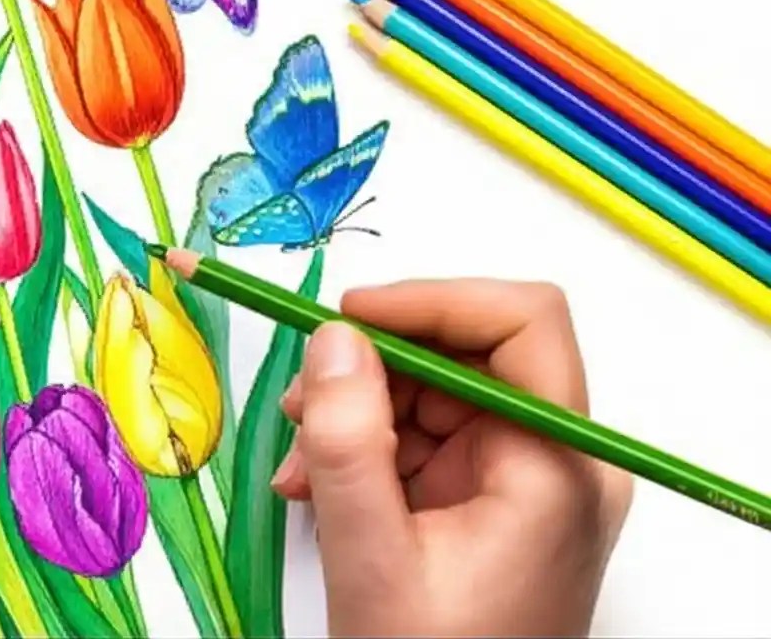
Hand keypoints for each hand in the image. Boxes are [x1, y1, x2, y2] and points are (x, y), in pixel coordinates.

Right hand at [273, 280, 632, 636]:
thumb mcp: (371, 556)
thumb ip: (345, 443)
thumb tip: (330, 341)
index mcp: (554, 469)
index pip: (523, 325)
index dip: (434, 301)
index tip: (349, 319)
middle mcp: (557, 461)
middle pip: (469, 355)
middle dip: (376, 367)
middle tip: (302, 400)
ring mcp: (527, 482)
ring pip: (438, 394)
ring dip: (359, 413)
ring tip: (302, 467)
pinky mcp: (494, 500)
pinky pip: (428, 439)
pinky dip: (369, 449)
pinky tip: (321, 486)